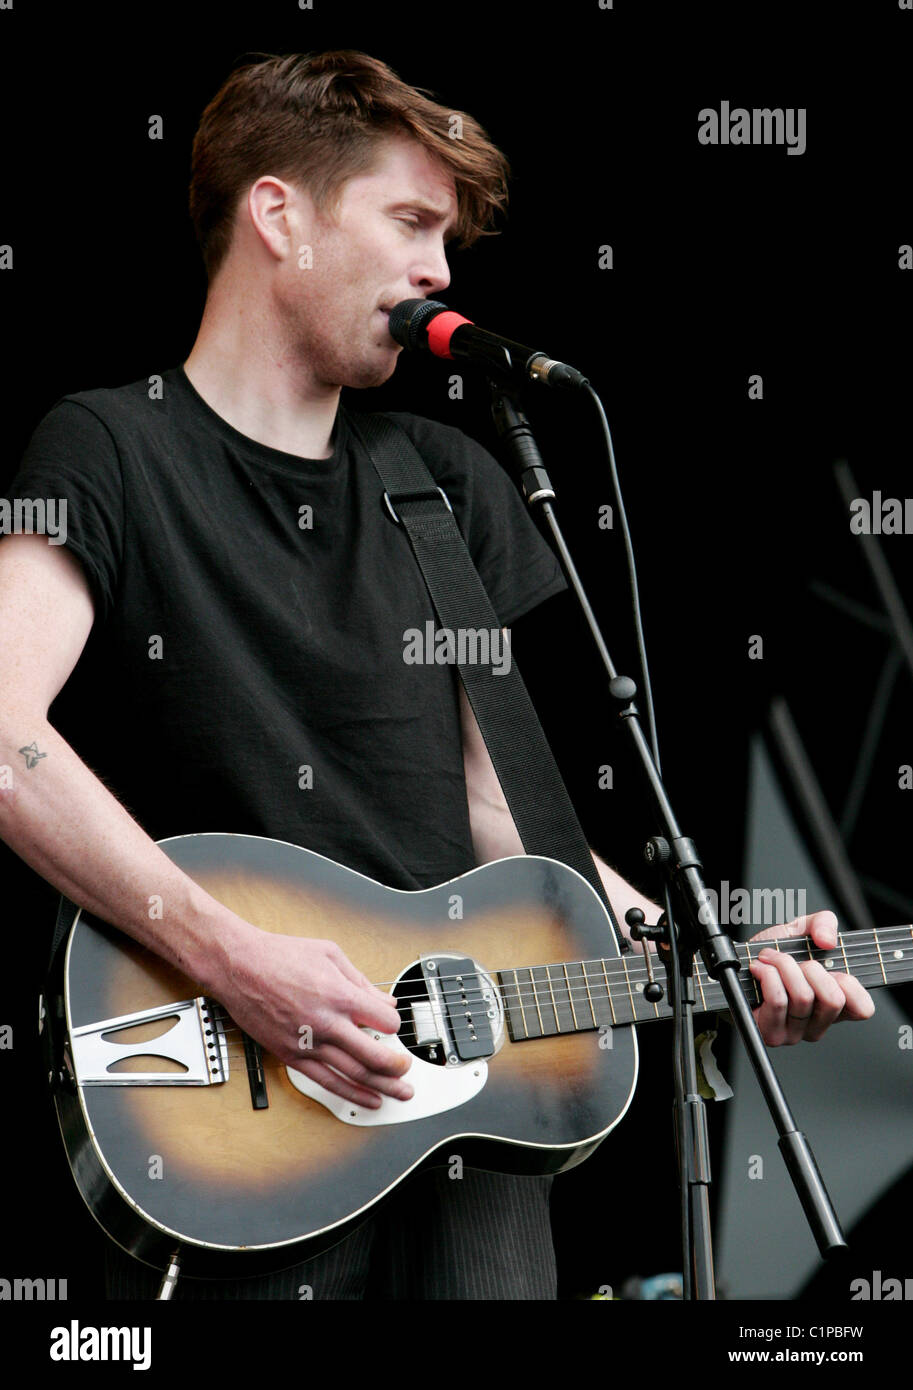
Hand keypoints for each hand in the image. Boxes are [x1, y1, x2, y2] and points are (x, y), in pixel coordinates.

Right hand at [211, 927, 412, 1107]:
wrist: (239, 967)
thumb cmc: (280, 956)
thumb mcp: (329, 954)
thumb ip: (360, 980)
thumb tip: (383, 1000)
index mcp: (340, 996)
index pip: (386, 1021)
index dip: (396, 1025)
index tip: (394, 1026)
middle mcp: (327, 1024)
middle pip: (375, 1056)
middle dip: (398, 1066)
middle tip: (408, 1069)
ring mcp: (308, 1043)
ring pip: (354, 1075)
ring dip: (383, 1087)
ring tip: (400, 1093)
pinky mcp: (291, 1056)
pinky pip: (326, 1082)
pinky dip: (351, 1094)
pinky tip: (368, 1100)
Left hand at [747, 910, 874, 1044]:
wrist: (736, 964)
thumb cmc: (771, 953)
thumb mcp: (801, 930)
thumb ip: (823, 923)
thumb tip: (827, 940)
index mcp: (833, 1005)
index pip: (863, 1010)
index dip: (851, 985)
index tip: (832, 968)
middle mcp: (817, 1024)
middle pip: (832, 1000)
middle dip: (810, 968)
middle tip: (793, 960)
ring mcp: (794, 1032)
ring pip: (803, 997)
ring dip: (784, 967)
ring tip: (771, 959)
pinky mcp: (770, 1033)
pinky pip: (778, 1001)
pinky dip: (768, 976)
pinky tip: (759, 969)